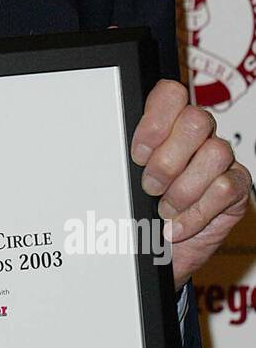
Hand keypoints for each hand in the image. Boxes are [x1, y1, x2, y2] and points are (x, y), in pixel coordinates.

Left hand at [130, 79, 251, 288]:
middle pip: (196, 121)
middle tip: (150, 186)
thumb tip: (112, 159)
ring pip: (214, 153)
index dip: (155, 122)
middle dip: (167, 160)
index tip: (137, 155)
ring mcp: (222, 161)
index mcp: (170, 124)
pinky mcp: (236, 188)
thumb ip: (125, 161)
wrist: (160, 253)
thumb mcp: (126, 183)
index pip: (171, 94)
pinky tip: (178, 226)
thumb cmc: (141, 212)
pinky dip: (196, 212)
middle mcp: (200, 136)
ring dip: (183, 188)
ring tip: (164, 209)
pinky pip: (225, 188)